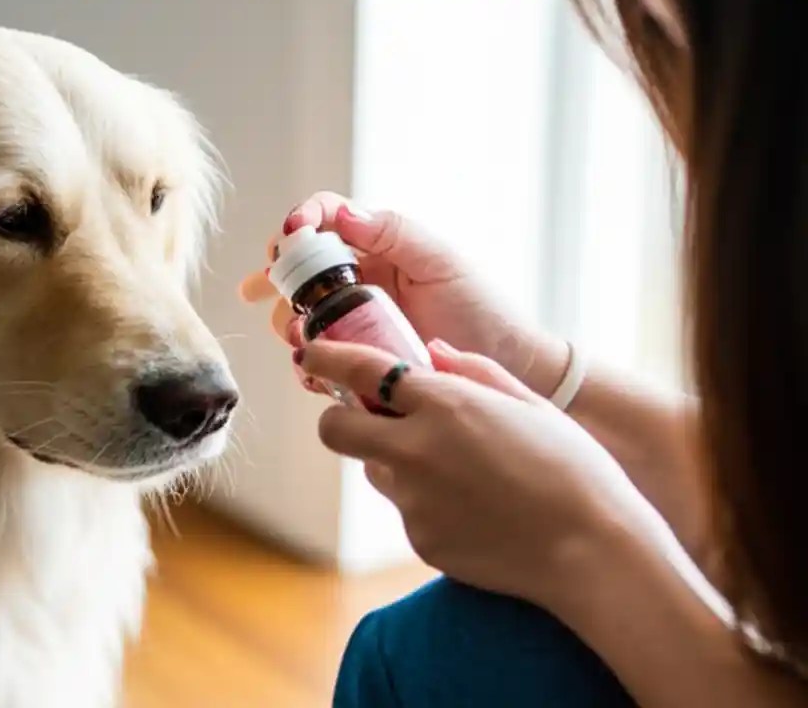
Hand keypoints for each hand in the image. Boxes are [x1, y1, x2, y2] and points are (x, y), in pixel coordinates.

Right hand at [239, 191, 568, 395]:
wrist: (510, 368)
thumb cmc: (483, 309)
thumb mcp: (442, 261)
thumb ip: (394, 232)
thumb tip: (342, 214)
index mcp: (377, 246)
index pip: (324, 219)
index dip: (300, 221)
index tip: (292, 234)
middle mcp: (358, 281)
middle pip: (298, 269)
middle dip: (278, 277)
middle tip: (272, 291)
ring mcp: (353, 322)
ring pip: (297, 315)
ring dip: (288, 323)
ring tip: (301, 335)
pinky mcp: (355, 361)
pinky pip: (317, 359)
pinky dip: (307, 363)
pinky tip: (314, 368)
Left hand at [298, 338, 675, 609]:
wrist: (592, 550)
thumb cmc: (574, 469)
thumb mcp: (530, 404)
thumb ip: (474, 371)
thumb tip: (432, 353)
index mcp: (445, 404)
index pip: (357, 370)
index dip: (324, 357)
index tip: (311, 354)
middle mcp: (416, 449)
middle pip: (333, 428)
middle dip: (338, 417)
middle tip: (365, 417)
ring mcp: (413, 499)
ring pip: (373, 470)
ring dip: (393, 461)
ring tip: (455, 470)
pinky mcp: (419, 538)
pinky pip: (406, 510)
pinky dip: (426, 503)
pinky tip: (474, 508)